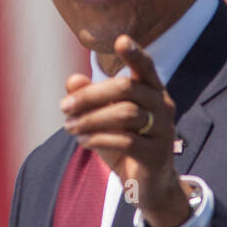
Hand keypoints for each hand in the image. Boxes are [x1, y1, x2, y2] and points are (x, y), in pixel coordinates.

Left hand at [60, 36, 190, 226]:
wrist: (147, 185)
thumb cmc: (124, 144)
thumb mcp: (102, 120)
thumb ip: (88, 98)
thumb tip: (72, 80)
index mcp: (152, 90)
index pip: (145, 66)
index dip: (134, 53)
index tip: (120, 40)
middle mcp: (162, 105)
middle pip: (126, 88)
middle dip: (90, 95)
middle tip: (64, 106)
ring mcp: (163, 130)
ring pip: (125, 114)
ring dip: (91, 119)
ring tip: (70, 127)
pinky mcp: (157, 154)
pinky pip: (127, 141)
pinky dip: (99, 139)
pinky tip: (83, 142)